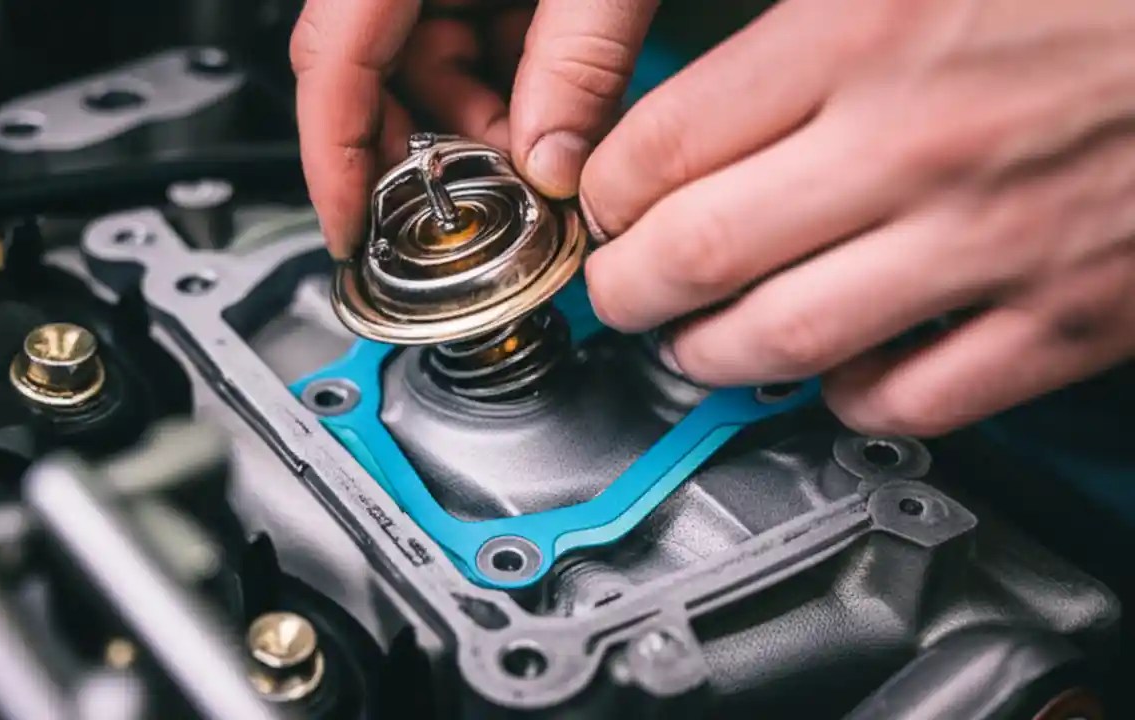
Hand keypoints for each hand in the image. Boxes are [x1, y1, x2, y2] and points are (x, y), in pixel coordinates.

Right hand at [291, 0, 657, 257]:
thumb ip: (580, 62)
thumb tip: (556, 163)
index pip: (331, 68)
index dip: (334, 166)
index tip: (352, 236)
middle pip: (378, 77)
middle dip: (443, 147)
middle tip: (500, 193)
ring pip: (431, 65)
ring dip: (489, 119)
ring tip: (549, 142)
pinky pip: (469, 36)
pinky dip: (510, 80)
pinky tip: (557, 98)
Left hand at [581, 0, 1134, 435]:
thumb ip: (795, 18)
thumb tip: (691, 88)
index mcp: (863, 28)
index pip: (663, 145)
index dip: (604, 195)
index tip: (599, 209)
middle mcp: (917, 141)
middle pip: (696, 256)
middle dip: (626, 290)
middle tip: (618, 291)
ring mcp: (993, 240)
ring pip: (782, 343)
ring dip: (710, 356)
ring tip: (692, 344)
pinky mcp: (1066, 317)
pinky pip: (911, 399)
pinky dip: (846, 399)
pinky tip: (832, 370)